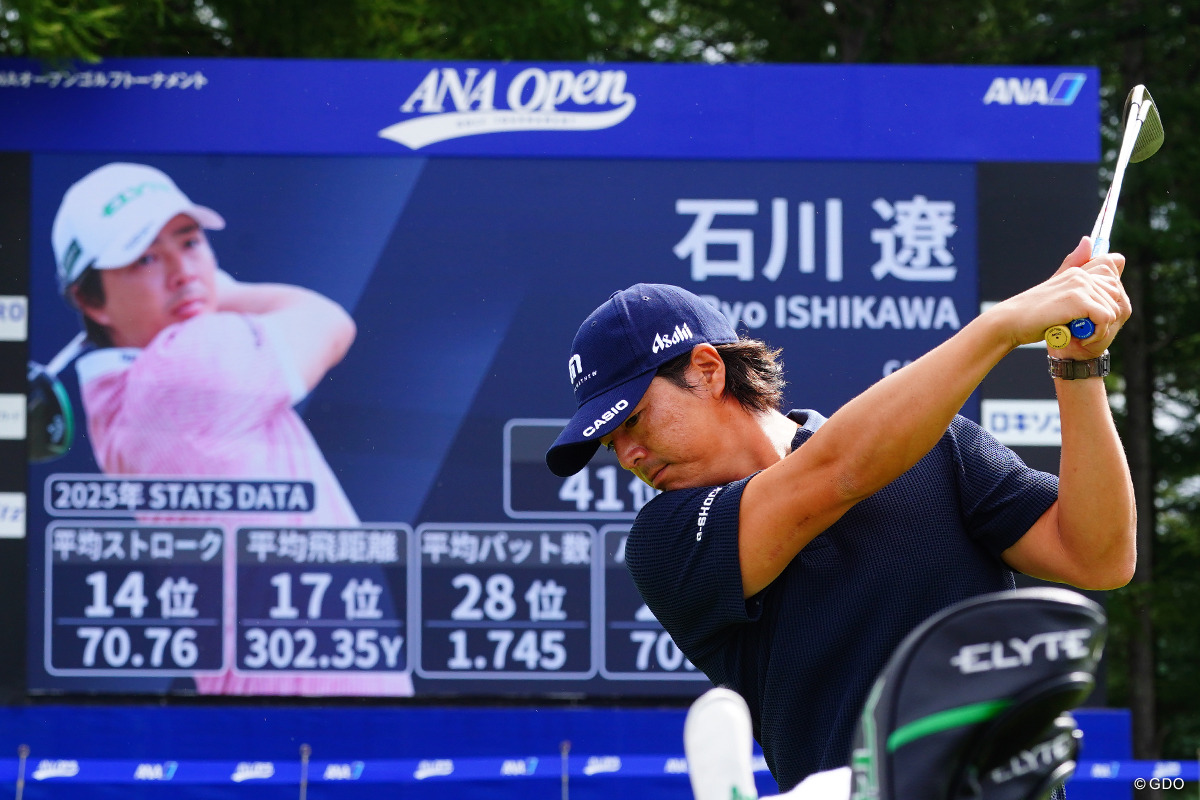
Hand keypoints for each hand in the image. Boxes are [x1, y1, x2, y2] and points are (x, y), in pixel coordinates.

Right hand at [992, 237, 1129, 357]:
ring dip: (1099, 329)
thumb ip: (1073, 269)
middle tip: (1081, 328)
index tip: (1087, 318)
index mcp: (1079, 272)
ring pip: (1113, 310)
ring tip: (1077, 333)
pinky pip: (1105, 318)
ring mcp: (1080, 285)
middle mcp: (1082, 275)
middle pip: (1116, 298)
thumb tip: (1088, 240)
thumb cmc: (1032, 313)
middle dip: (1104, 318)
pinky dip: (1096, 333)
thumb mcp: (1057, 291)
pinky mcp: (1078, 299)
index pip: (1113, 284)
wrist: (1011, 322)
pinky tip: (1078, 336)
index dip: (1106, 305)